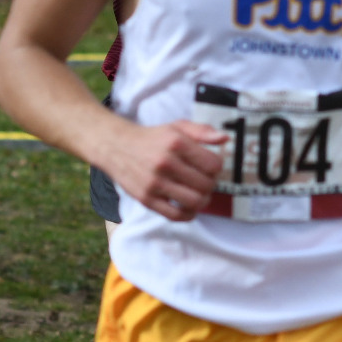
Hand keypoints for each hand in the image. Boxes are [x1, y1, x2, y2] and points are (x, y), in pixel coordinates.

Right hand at [104, 119, 224, 221]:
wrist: (116, 146)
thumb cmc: (152, 138)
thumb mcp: (177, 127)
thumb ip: (202, 131)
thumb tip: (224, 139)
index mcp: (176, 143)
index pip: (213, 164)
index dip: (217, 166)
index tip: (210, 166)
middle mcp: (165, 163)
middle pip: (206, 184)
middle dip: (211, 183)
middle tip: (205, 180)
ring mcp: (155, 183)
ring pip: (194, 201)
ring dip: (203, 200)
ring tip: (199, 193)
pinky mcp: (146, 199)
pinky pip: (175, 215)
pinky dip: (188, 214)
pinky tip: (188, 206)